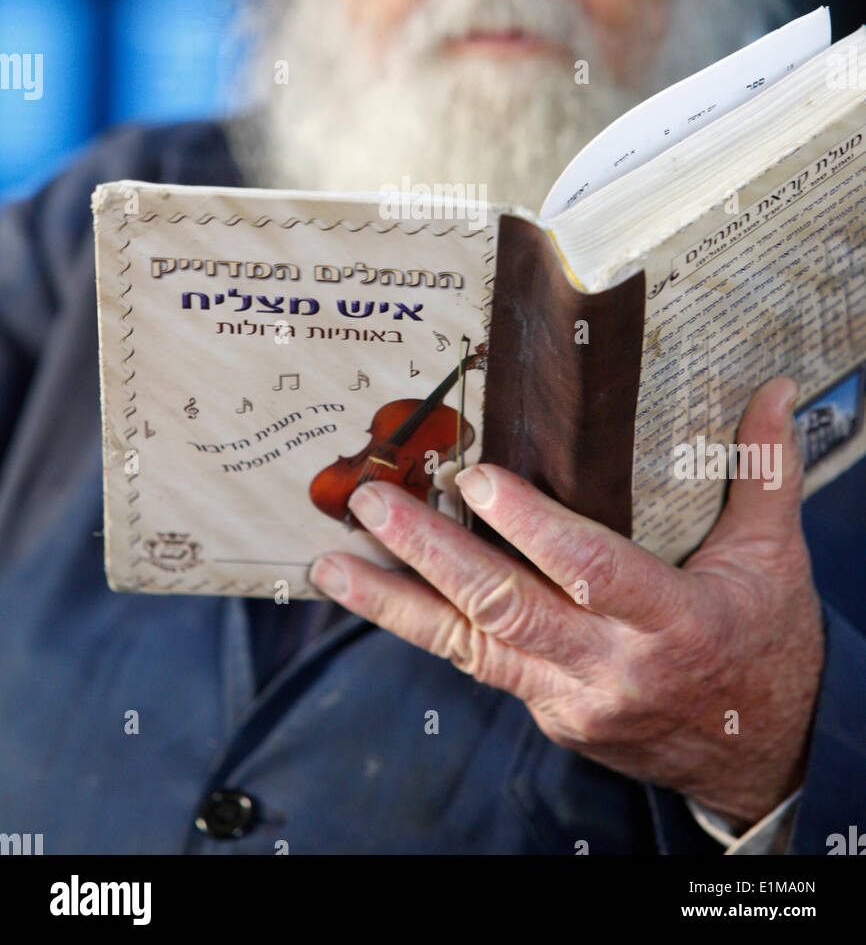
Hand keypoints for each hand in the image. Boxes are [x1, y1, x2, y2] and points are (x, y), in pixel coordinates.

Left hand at [309, 377, 824, 827]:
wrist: (764, 755)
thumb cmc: (767, 647)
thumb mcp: (776, 559)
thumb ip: (766, 471)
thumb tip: (776, 390)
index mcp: (673, 620)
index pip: (591, 570)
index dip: (532, 527)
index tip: (478, 481)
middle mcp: (612, 666)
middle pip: (505, 608)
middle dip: (429, 555)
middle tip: (373, 506)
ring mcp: (573, 698)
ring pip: (470, 647)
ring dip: (394, 604)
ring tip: (333, 564)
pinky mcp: (551, 713)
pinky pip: (480, 664)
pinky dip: (426, 627)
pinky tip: (377, 593)